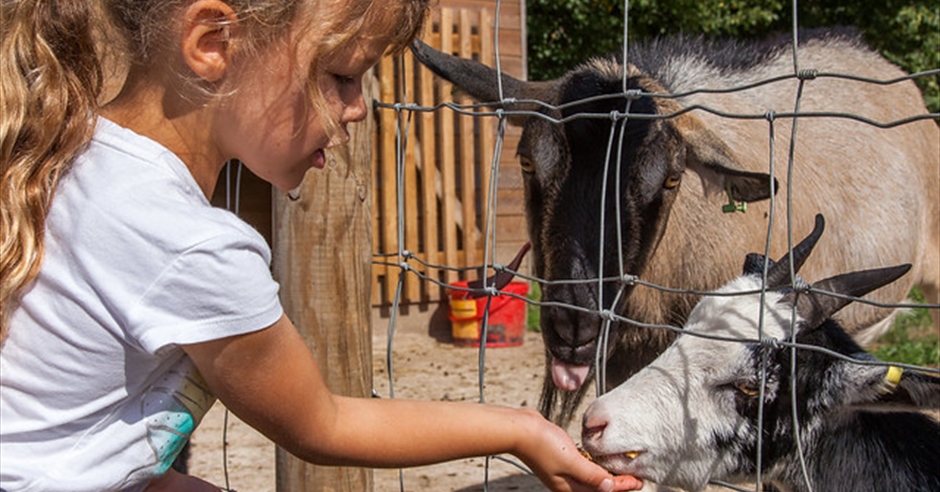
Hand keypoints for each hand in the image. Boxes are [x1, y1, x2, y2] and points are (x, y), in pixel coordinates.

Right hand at [514, 409, 642, 491]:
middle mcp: (567, 482)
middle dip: (616, 482)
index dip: (622, 486)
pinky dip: (593, 463)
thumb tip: (609, 487)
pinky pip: (582, 465)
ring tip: (621, 466)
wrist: (520, 430)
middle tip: (634, 476)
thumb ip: (591, 475)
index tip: (639, 481)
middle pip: (597, 486)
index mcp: (569, 488)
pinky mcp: (560, 458)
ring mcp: (563, 471)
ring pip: (591, 476)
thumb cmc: (542, 445)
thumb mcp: (571, 461)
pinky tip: (599, 456)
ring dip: (606, 472)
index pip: (602, 490)